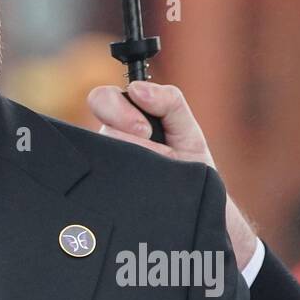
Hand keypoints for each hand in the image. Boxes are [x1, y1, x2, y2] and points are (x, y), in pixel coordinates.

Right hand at [86, 81, 258, 272]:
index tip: (143, 129)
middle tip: (153, 154)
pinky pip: (103, 183)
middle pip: (103, 129)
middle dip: (129, 138)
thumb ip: (169, 100)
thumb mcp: (186, 127)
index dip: (118, 110)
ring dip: (136, 163)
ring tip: (156, 175)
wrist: (198, 209)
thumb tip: (137, 89)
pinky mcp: (102, 192)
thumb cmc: (189, 166)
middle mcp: (106, 143)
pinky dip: (126, 183)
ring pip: (106, 155)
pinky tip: (140, 188)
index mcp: (121, 120)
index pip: (101, 99)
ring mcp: (102, 168)